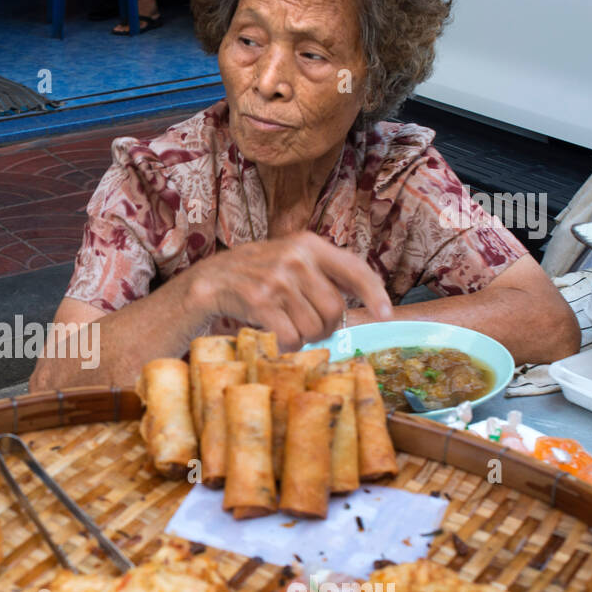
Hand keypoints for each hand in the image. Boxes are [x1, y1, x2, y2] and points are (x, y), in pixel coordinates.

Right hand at [189, 233, 392, 349]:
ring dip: (304, 338)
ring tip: (286, 328)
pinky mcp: (258, 301)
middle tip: (309, 329)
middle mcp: (295, 257)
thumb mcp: (288, 259)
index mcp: (308, 244)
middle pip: (335, 309)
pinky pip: (291, 337)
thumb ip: (320, 272)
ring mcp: (276, 279)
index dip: (374, 294)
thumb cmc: (252, 276)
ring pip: (314, 327)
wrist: (205, 282)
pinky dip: (286, 347)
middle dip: (326, 327)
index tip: (386, 314)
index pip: (354, 268)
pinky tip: (274, 338)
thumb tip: (359, 300)